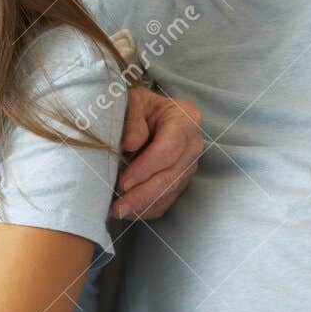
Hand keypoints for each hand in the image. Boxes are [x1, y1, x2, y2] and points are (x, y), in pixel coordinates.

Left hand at [112, 87, 202, 219]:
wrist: (144, 113)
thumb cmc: (137, 105)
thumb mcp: (131, 100)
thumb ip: (131, 118)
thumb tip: (132, 143)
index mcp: (186, 118)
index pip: (168, 149)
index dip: (145, 169)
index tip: (123, 182)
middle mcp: (193, 144)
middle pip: (170, 176)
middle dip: (142, 195)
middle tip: (117, 207)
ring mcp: (189, 165)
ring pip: (169, 193)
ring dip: (142, 206)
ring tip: (117, 211)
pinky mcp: (180, 181)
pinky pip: (166, 202)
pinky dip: (146, 209)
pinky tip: (127, 211)